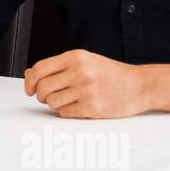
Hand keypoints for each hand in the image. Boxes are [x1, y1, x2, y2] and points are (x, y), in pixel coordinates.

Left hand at [24, 49, 150, 118]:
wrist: (140, 85)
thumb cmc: (111, 74)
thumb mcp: (84, 61)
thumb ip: (57, 67)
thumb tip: (29, 74)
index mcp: (75, 57)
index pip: (40, 69)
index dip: (30, 81)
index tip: (29, 89)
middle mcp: (80, 71)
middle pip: (43, 88)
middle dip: (42, 95)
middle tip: (49, 97)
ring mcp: (86, 90)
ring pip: (52, 102)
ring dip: (54, 105)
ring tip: (66, 101)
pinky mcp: (92, 107)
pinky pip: (65, 113)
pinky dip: (66, 112)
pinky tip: (76, 107)